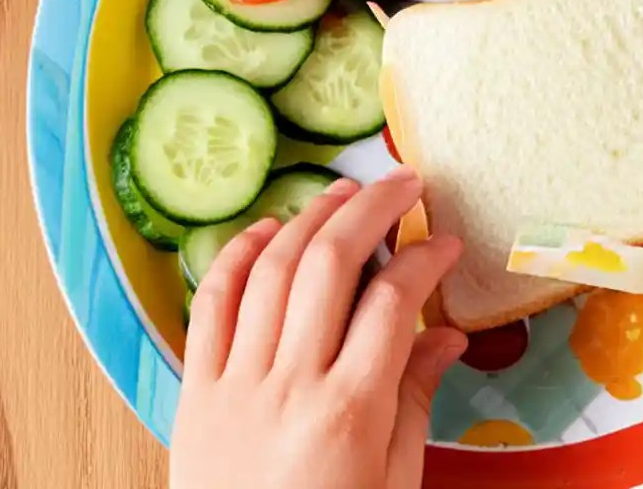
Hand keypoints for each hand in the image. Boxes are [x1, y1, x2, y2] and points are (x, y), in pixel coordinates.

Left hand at [170, 168, 465, 488]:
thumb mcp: (393, 480)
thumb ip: (414, 401)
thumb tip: (447, 338)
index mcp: (349, 411)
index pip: (393, 304)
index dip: (424, 259)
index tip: (445, 242)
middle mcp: (289, 384)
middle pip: (329, 265)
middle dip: (371, 209)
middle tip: (403, 183)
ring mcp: (235, 382)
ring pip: (270, 271)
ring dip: (308, 218)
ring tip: (342, 192)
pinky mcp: (196, 389)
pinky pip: (209, 305)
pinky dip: (235, 256)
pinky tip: (265, 229)